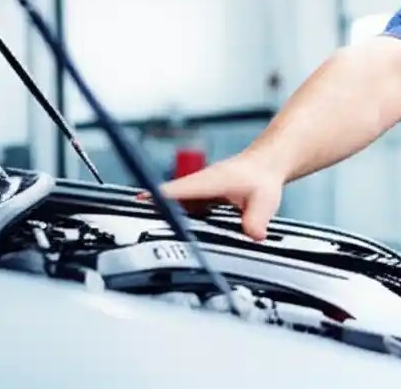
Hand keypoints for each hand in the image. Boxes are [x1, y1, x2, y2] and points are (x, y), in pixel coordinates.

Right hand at [140, 152, 285, 240]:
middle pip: (169, 195)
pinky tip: (172, 228)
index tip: (139, 201)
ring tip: (147, 228)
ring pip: (175, 201)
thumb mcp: (264, 201)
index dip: (159, 195)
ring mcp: (199, 188)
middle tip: (134, 221)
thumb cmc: (262, 178)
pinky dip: (176, 215)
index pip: (179, 188)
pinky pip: (183, 205)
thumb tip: (254, 235)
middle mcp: (200, 183)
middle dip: (152, 206)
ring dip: (162, 211)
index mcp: (210, 181)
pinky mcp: (201, 195)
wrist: (265, 165)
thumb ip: (257, 219)